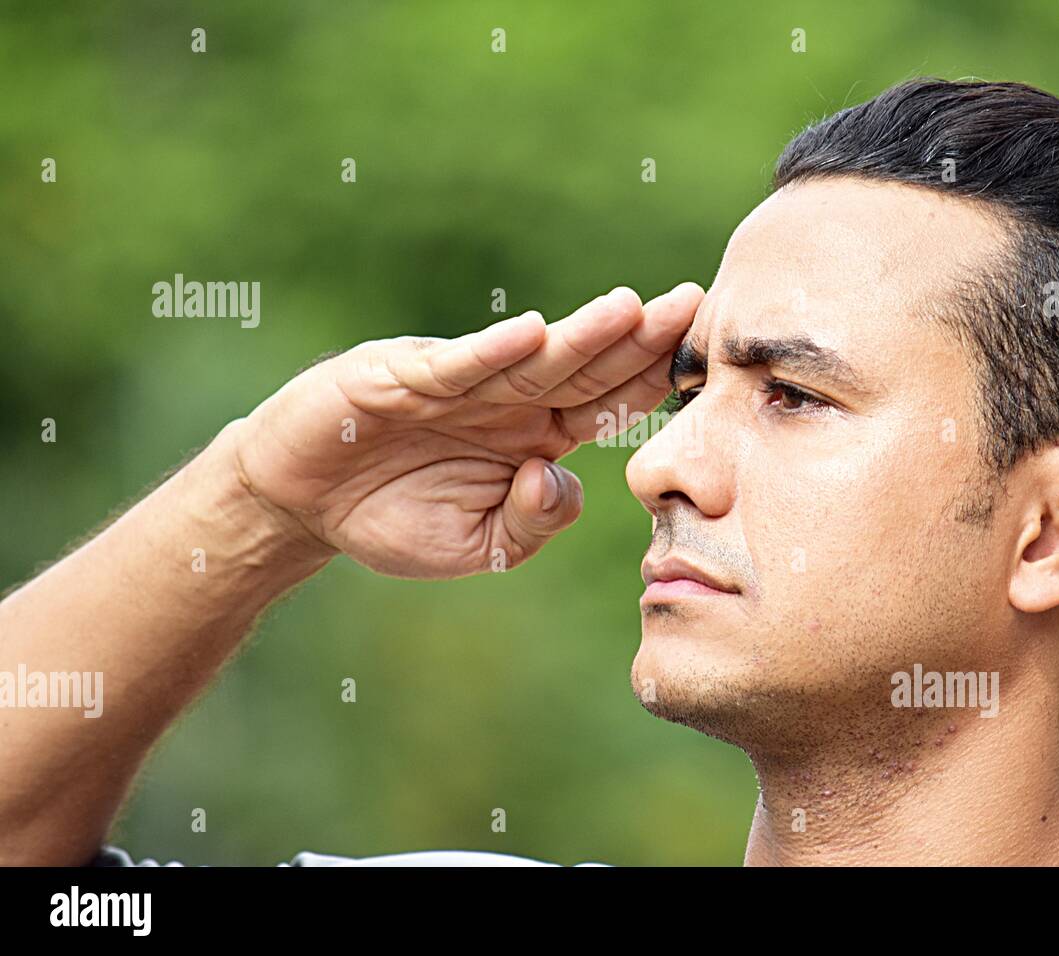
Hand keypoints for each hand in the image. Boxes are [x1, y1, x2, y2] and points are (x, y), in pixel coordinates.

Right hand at [229, 283, 703, 578]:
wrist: (305, 502)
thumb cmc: (396, 516)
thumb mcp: (479, 544)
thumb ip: (532, 521)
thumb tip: (559, 476)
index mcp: (538, 434)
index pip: (609, 402)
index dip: (653, 381)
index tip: (710, 364)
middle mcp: (509, 399)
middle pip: (585, 366)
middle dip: (639, 339)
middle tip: (694, 304)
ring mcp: (458, 382)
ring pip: (530, 358)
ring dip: (579, 334)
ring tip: (630, 309)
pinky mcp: (400, 377)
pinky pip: (452, 367)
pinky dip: (486, 353)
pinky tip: (526, 334)